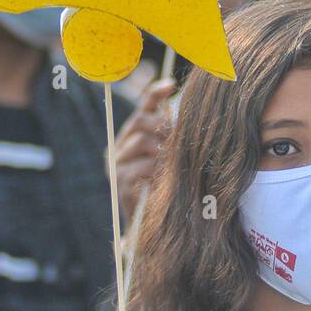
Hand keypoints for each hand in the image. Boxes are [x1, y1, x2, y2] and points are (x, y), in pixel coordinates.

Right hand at [114, 79, 175, 224]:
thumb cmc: (167, 187)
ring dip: (163, 151)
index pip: (143, 107)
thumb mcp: (172, 159)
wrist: (152, 224)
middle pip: (141, 121)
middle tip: (180, 135)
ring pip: (143, 143)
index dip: (155, 94)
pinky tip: (165, 178)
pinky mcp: (120, 183)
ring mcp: (118, 165)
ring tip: (175, 161)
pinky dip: (157, 171)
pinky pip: (142, 168)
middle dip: (163, 126)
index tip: (172, 85)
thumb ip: (174, 137)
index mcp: (132, 137)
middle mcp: (120, 147)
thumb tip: (192, 113)